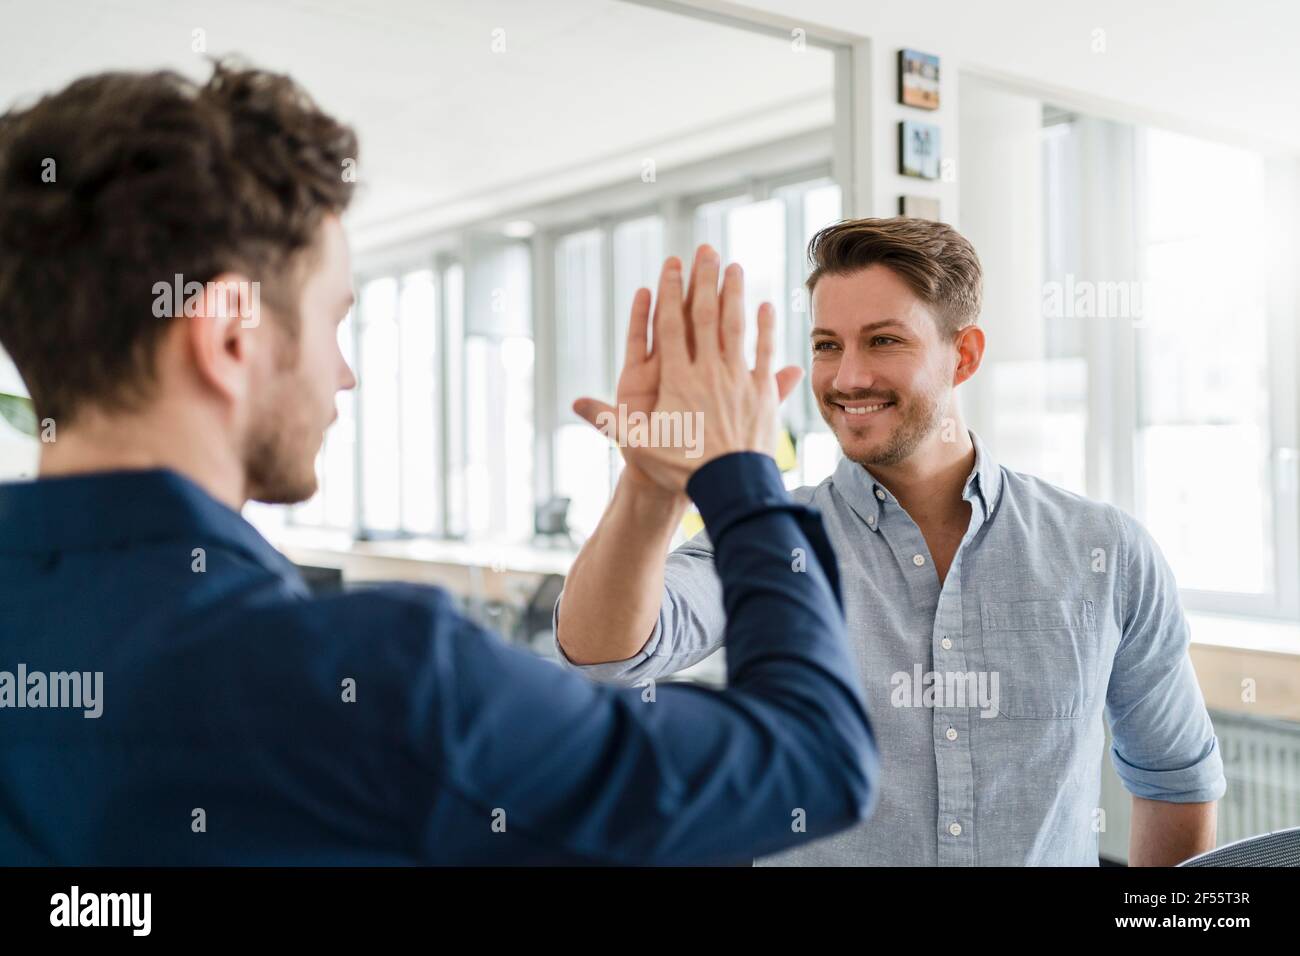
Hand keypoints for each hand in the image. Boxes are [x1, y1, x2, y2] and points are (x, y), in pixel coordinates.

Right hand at [574, 245, 802, 494]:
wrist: (729, 487)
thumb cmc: (679, 468)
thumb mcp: (636, 445)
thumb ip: (606, 420)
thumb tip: (573, 403)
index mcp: (676, 379)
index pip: (670, 326)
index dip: (670, 293)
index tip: (672, 266)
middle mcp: (708, 371)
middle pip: (705, 316)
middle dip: (704, 280)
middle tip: (706, 250)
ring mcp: (737, 378)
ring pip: (736, 327)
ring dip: (735, 294)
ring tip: (735, 267)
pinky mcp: (760, 392)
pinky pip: (763, 353)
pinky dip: (765, 328)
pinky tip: (766, 307)